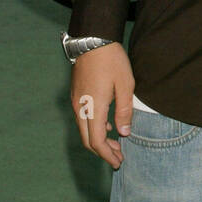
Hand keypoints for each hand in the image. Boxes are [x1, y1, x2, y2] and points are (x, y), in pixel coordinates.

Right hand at [70, 42, 134, 168]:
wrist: (93, 39)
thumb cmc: (112, 60)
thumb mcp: (126, 85)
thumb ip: (125, 111)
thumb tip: (124, 134)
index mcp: (93, 108)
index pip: (96, 141)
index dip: (107, 155)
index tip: (118, 162)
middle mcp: (80, 108)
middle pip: (87, 140)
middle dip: (103, 152)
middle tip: (119, 158)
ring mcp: (76, 101)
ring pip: (84, 130)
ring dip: (98, 141)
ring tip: (116, 145)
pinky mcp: (76, 95)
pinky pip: (83, 119)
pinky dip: (94, 129)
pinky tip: (108, 127)